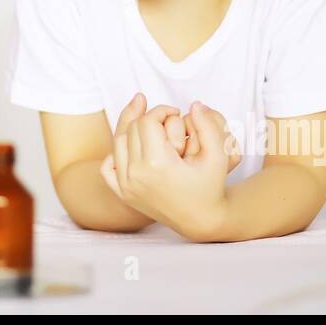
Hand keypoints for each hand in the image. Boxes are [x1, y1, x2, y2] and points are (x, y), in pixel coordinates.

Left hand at [100, 94, 233, 240]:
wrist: (202, 220)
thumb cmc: (210, 187)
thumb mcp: (218, 155)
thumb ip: (208, 125)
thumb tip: (194, 104)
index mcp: (157, 164)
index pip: (147, 121)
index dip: (162, 110)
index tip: (176, 113)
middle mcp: (136, 174)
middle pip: (132, 128)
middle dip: (149, 118)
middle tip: (168, 121)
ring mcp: (126, 185)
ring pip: (118, 142)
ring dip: (133, 130)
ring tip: (150, 125)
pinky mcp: (123, 194)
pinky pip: (107, 166)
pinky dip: (116, 153)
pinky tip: (132, 148)